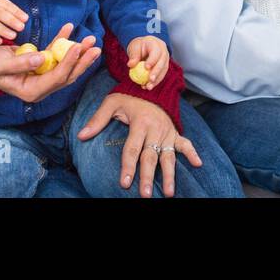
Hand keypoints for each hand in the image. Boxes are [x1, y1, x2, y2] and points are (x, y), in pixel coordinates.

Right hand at [0, 22, 100, 101]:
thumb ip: (19, 63)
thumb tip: (41, 59)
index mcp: (32, 91)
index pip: (56, 78)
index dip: (68, 63)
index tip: (78, 48)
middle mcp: (41, 87)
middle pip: (67, 75)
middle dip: (82, 61)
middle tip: (96, 47)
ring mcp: (43, 76)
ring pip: (66, 65)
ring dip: (79, 52)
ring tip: (91, 40)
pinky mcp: (42, 64)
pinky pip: (55, 53)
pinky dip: (63, 41)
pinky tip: (69, 28)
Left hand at [76, 92, 202, 197]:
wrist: (152, 86)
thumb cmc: (130, 97)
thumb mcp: (112, 103)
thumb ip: (97, 120)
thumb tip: (81, 136)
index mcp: (140, 122)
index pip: (132, 148)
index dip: (128, 166)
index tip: (125, 183)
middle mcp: (155, 129)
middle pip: (151, 156)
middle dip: (148, 176)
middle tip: (145, 194)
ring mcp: (167, 132)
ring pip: (168, 156)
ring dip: (169, 174)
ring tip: (169, 192)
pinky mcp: (174, 132)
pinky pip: (185, 143)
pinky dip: (192, 153)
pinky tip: (198, 165)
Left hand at [126, 35, 169, 89]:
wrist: (144, 46)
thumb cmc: (139, 46)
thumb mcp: (134, 47)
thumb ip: (133, 55)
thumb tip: (131, 64)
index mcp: (155, 43)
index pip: (156, 51)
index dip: (152, 60)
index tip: (146, 68)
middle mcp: (163, 50)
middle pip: (162, 62)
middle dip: (157, 72)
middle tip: (150, 80)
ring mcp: (165, 59)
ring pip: (163, 70)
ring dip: (157, 80)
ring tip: (148, 87)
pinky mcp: (164, 66)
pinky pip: (161, 75)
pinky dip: (155, 81)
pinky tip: (147, 87)